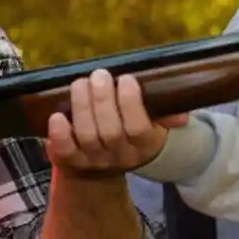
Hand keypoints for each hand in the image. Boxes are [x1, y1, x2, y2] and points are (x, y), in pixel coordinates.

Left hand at [47, 69, 187, 173]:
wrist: (102, 163)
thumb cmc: (128, 128)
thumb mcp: (152, 122)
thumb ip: (165, 114)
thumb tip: (182, 114)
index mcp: (144, 145)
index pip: (138, 128)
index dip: (130, 102)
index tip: (126, 78)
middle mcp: (120, 156)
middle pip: (110, 131)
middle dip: (102, 98)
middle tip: (99, 75)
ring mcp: (93, 161)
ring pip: (87, 136)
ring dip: (81, 105)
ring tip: (81, 83)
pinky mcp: (70, 161)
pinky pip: (63, 151)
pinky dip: (59, 134)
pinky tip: (56, 115)